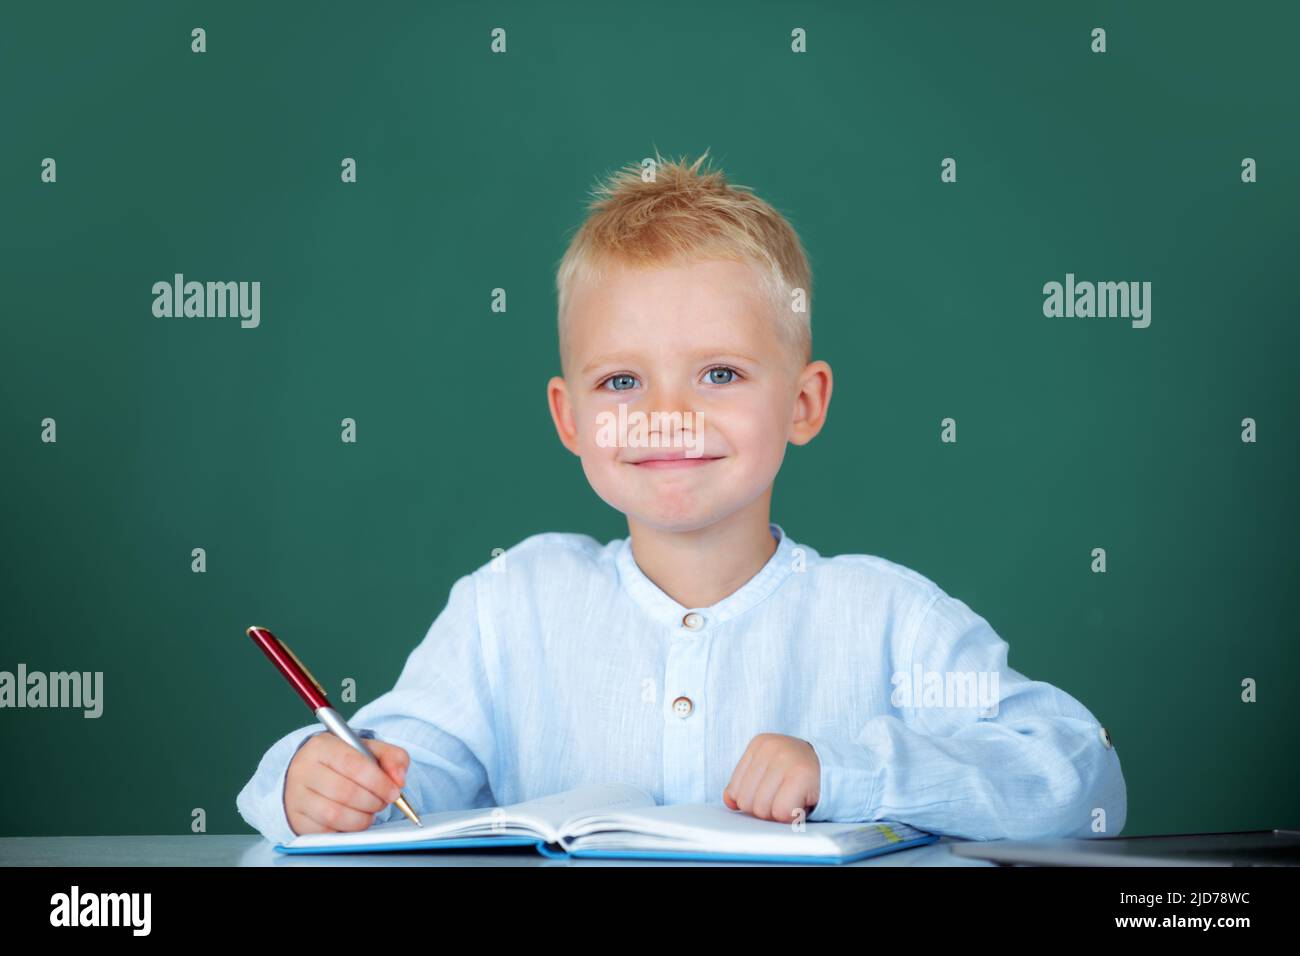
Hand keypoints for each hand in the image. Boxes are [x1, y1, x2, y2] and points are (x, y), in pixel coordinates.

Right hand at [284, 733, 409, 835]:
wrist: (312, 773)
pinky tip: (353, 820)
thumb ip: (392, 757)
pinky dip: (347, 830)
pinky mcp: (296, 819)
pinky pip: (326, 832)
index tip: (394, 792)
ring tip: (370, 811)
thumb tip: (399, 779)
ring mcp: (296, 796)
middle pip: (346, 792)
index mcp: (321, 746)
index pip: (354, 764)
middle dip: (373, 802)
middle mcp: (303, 769)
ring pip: (335, 815)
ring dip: (362, 818)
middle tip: (383, 802)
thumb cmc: (343, 762)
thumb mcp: (369, 749)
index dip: (379, 782)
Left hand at [723, 733, 820, 822]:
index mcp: (758, 744)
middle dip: (765, 809)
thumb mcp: (769, 771)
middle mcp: (770, 748)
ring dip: (778, 814)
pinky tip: (800, 804)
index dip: (752, 801)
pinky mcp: (801, 775)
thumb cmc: (798, 773)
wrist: (835, 769)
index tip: (772, 794)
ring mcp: (786, 759)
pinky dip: (791, 816)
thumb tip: (730, 802)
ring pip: (763, 809)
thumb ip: (746, 784)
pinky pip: (782, 811)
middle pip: (747, 801)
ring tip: (793, 799)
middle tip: (784, 799)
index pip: (735, 790)